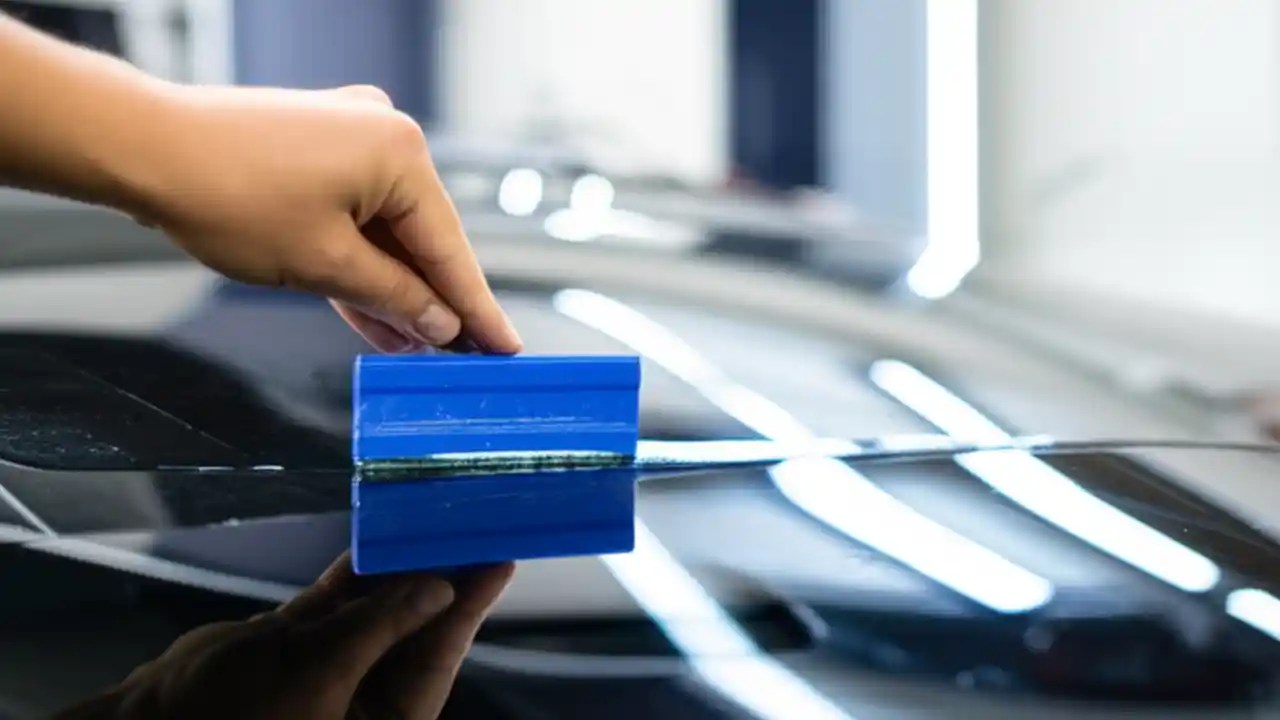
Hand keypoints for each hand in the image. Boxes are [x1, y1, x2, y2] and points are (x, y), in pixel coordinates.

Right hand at [55, 553, 513, 719]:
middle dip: (441, 577)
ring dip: (401, 567)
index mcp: (384, 719)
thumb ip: (377, 629)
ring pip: (379, 609)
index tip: (499, 560)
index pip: (439, 656)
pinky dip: (357, 570)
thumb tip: (438, 590)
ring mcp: (331, 665)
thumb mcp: (316, 675)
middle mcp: (365, 693)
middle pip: (416, 627)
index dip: (470, 607)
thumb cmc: (233, 715)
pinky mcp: (298, 641)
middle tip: (473, 523)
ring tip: (435, 518)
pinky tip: (381, 534)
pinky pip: (339, 601)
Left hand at [135, 83, 520, 353]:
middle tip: (463, 356)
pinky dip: (363, 264)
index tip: (505, 346)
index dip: (476, 308)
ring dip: (396, 290)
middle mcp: (383, 137)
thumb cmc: (227, 193)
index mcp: (399, 154)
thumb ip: (394, 297)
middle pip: (422, 240)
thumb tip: (440, 323)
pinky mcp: (318, 153)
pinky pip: (355, 219)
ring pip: (386, 233)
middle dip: (433, 302)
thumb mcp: (325, 265)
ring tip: (418, 349)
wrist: (145, 148)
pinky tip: (381, 317)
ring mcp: (349, 140)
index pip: (450, 249)